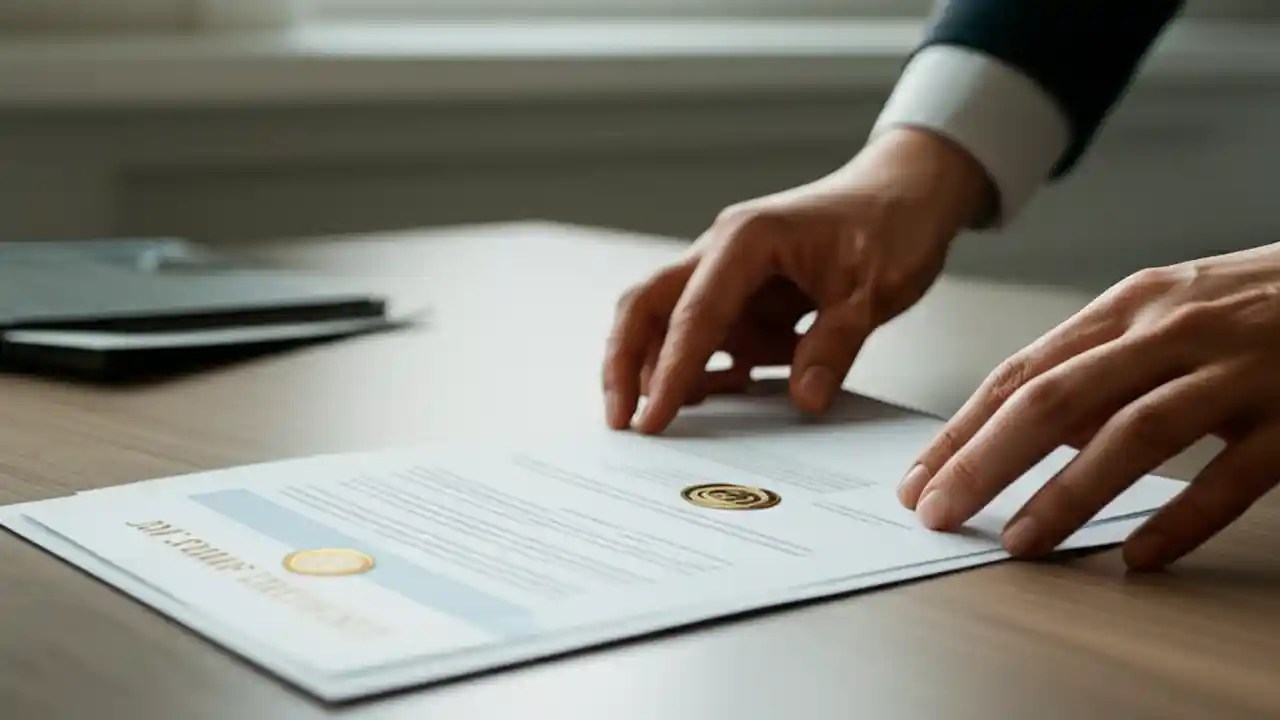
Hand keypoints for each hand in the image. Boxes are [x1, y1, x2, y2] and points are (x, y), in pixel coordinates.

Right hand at [602, 128, 993, 433]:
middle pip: (647, 306)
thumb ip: (834, 344)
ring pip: (672, 325)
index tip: (652, 420)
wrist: (910, 189)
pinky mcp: (749, 298)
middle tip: (620, 420)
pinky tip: (717, 399)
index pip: (693, 315)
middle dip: (624, 363)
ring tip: (665, 422)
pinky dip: (710, 370)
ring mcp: (732, 277)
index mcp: (746, 241)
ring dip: (664, 370)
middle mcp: (723, 254)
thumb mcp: (874, 288)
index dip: (671, 372)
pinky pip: (715, 338)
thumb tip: (804, 400)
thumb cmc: (891, 222)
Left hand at [900, 244, 1279, 569]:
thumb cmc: (1249, 302)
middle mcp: (1172, 331)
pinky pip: (1234, 475)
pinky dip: (1183, 518)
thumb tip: (1020, 427)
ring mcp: (1237, 371)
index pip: (1022, 372)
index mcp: (1128, 306)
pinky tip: (1141, 556)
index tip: (918, 478)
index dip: (962, 429)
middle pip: (1056, 400)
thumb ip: (1094, 364)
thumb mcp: (1162, 312)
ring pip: (1134, 435)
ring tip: (1018, 541)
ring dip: (1066, 494)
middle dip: (985, 461)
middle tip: (939, 513)